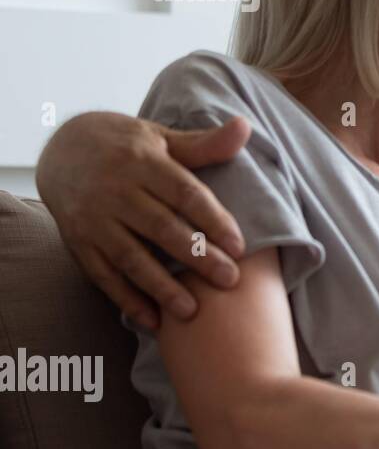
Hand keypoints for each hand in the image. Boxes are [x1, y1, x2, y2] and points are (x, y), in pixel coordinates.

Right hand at [36, 111, 250, 327]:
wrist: (63, 148)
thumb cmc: (128, 145)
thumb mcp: (163, 138)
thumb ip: (204, 144)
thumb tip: (245, 127)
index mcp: (143, 163)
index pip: (184, 194)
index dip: (213, 220)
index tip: (240, 246)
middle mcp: (116, 192)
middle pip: (162, 228)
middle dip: (197, 257)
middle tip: (230, 281)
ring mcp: (94, 219)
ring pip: (131, 257)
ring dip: (162, 287)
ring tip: (192, 312)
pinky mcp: (78, 241)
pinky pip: (103, 275)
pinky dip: (126, 299)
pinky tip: (152, 320)